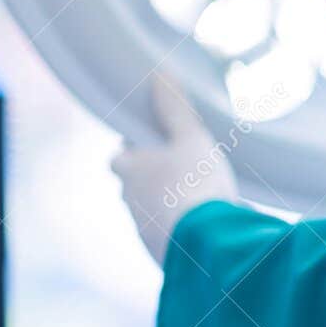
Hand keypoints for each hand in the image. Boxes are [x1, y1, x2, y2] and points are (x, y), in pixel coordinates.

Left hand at [111, 77, 237, 265]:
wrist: (204, 242)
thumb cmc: (194, 182)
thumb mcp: (191, 137)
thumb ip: (175, 108)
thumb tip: (159, 73)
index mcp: (131, 169)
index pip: (121, 156)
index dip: (135, 149)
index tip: (155, 144)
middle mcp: (130, 200)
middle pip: (133, 186)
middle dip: (151, 179)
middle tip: (181, 171)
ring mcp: (143, 230)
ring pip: (150, 211)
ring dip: (168, 205)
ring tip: (198, 199)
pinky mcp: (162, 253)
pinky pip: (168, 235)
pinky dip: (181, 228)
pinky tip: (204, 225)